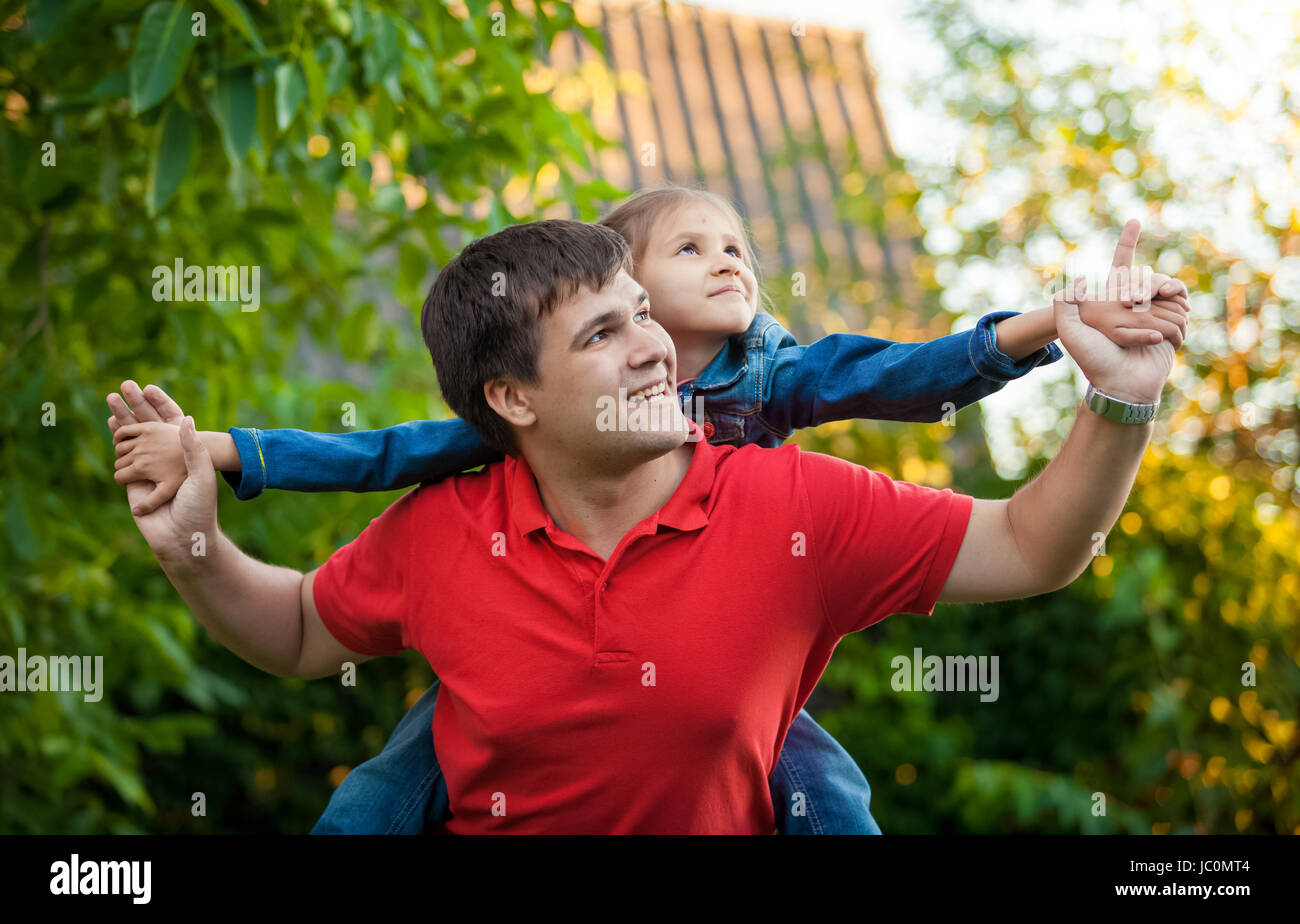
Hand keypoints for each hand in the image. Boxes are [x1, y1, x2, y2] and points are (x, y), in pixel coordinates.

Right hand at [106, 381, 217, 564]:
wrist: (184, 538)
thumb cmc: (199, 507)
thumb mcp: (202, 476)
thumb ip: (193, 449)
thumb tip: (186, 419)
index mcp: (186, 455)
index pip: (171, 425)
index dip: (160, 405)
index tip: (148, 386)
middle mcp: (167, 460)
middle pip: (149, 428)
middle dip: (137, 407)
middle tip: (124, 385)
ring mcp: (149, 471)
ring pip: (134, 440)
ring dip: (123, 419)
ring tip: (114, 397)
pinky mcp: (133, 484)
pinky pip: (122, 459)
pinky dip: (116, 442)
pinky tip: (111, 424)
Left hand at [1054, 220, 1176, 405]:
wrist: (1121, 387)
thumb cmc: (1094, 361)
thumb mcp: (1070, 332)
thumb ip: (1066, 303)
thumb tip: (1079, 277)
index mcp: (1113, 301)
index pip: (1123, 265)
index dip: (1128, 242)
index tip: (1134, 220)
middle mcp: (1137, 305)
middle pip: (1150, 278)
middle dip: (1143, 287)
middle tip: (1128, 306)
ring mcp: (1157, 315)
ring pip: (1168, 295)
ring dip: (1155, 312)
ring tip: (1144, 331)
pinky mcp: (1173, 330)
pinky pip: (1181, 312)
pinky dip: (1170, 324)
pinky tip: (1157, 338)